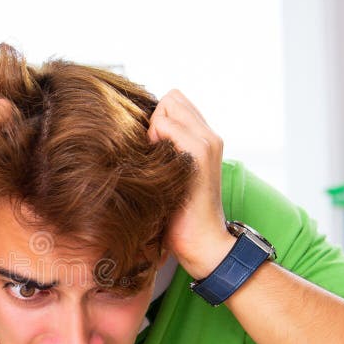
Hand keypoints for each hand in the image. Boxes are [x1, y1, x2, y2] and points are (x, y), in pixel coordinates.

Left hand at [147, 90, 234, 279]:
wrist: (203, 243)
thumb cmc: (180, 216)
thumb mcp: (173, 176)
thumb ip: (164, 152)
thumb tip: (135, 137)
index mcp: (204, 138)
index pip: (175, 101)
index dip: (155, 118)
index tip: (148, 149)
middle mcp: (209, 135)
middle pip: (169, 100)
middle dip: (151, 121)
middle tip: (148, 156)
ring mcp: (206, 142)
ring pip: (166, 109)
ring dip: (150, 132)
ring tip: (152, 165)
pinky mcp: (199, 153)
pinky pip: (164, 125)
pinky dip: (151, 141)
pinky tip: (152, 170)